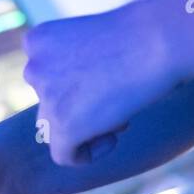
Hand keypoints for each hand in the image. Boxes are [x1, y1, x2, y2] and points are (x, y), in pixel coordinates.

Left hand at [23, 0, 179, 166]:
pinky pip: (64, 156)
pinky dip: (87, 154)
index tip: (102, 79)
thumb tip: (68, 105)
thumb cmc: (138, 37)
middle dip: (80, 107)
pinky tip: (112, 138)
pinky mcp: (62, 125)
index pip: (43, 79)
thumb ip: (69, 69)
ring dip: (85, 127)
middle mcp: (33, 68)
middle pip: (49, 104)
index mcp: (36, 41)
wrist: (160, 40)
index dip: (73, 85)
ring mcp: (45, 97)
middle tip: (115, 96)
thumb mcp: (90, 44)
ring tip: (118, 113)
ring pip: (55, 129)